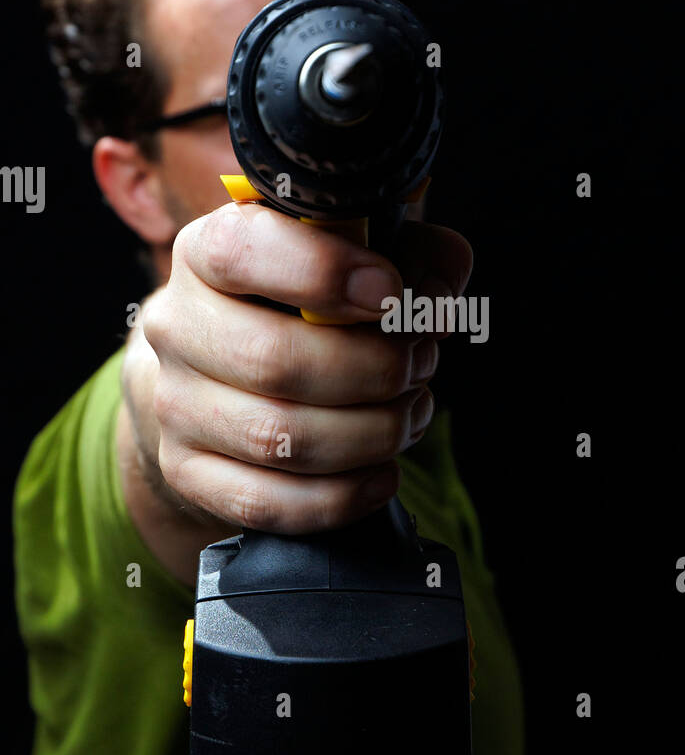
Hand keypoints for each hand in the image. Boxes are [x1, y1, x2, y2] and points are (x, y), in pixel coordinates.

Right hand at [135, 202, 471, 534]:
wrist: (221, 375)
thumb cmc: (303, 306)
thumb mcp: (357, 258)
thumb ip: (414, 254)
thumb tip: (439, 290)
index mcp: (206, 254)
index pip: (242, 252)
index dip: (323, 273)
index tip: (390, 291)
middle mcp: (178, 326)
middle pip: (273, 361)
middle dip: (373, 370)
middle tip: (420, 364)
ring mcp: (175, 406)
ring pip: (279, 438)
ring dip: (371, 433)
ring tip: (410, 414)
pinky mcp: (187, 473)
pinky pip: (267, 503)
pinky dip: (341, 496)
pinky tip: (382, 474)